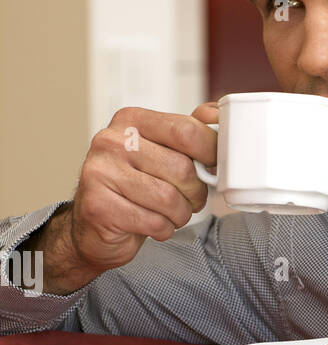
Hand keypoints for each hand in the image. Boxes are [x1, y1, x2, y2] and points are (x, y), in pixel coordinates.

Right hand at [60, 102, 218, 275]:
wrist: (95, 224)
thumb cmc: (134, 187)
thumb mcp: (161, 152)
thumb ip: (189, 132)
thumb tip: (215, 115)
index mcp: (132, 120)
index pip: (187, 130)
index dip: (211, 154)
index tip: (214, 167)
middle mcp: (112, 141)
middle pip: (182, 169)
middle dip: (195, 192)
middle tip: (189, 199)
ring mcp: (101, 172)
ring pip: (169, 199)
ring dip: (179, 214)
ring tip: (169, 213)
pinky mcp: (98, 206)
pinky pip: (154, 222)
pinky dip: (163, 229)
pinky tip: (152, 224)